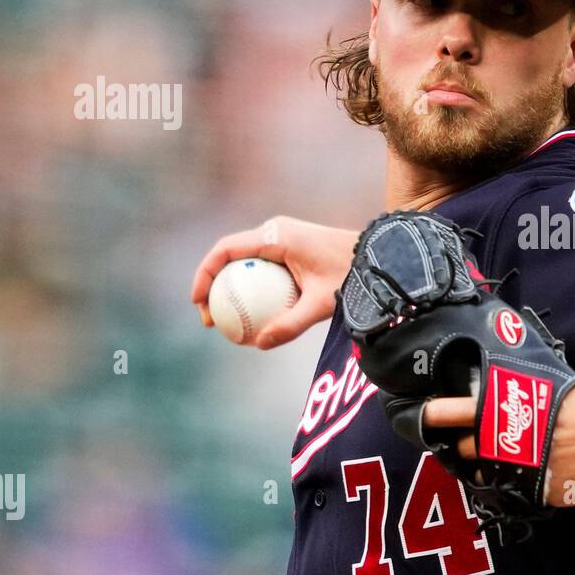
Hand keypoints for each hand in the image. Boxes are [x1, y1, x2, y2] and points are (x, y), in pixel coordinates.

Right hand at [190, 216, 358, 349]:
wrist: (376, 255)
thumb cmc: (350, 274)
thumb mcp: (322, 303)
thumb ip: (291, 324)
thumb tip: (259, 344)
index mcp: (276, 234)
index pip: (226, 249)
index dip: (204, 274)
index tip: (198, 303)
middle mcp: (274, 230)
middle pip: (229, 255)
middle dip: (212, 285)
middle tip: (210, 320)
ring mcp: (282, 236)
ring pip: (242, 260)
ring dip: (229, 286)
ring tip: (225, 321)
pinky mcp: (290, 246)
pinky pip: (260, 265)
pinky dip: (250, 287)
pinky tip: (252, 315)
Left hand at [423, 383, 574, 507]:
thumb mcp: (545, 388)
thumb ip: (514, 398)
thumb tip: (493, 398)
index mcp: (505, 412)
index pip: (453, 412)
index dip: (433, 416)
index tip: (421, 416)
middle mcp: (505, 443)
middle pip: (463, 449)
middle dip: (463, 447)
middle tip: (470, 442)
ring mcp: (519, 471)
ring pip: (485, 474)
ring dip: (486, 468)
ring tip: (502, 459)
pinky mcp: (536, 493)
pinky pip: (517, 491)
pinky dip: (521, 483)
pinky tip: (537, 471)